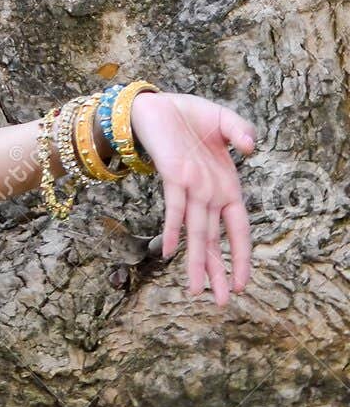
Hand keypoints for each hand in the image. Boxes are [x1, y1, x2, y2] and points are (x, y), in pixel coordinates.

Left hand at [129, 90, 255, 305]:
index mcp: (226, 187)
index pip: (239, 230)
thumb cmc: (190, 115)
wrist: (155, 102)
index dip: (242, 256)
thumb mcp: (224, 120)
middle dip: (218, 273)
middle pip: (215, 240)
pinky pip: (175, 208)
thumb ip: (241, 131)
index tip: (243, 284)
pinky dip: (173, 230)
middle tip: (221, 304)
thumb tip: (251, 146)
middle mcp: (209, 194)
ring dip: (196, 262)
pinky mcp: (172, 176)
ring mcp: (190, 188)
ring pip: (196, 232)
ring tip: (196, 291)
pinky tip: (170, 253)